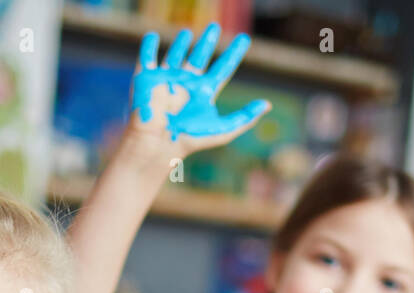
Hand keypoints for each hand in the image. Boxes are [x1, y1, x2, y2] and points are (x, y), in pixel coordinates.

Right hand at [129, 23, 270, 154]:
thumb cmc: (189, 140)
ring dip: (180, 44)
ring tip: (186, 32)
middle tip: (215, 27)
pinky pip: (147, 58)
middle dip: (207, 42)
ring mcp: (167, 80)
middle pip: (200, 57)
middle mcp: (187, 84)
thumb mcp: (223, 130)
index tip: (245, 39)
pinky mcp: (146, 78)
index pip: (223, 68)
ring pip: (175, 56)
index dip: (234, 54)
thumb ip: (244, 118)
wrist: (158, 143)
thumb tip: (267, 105)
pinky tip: (152, 36)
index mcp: (204, 92)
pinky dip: (148, 46)